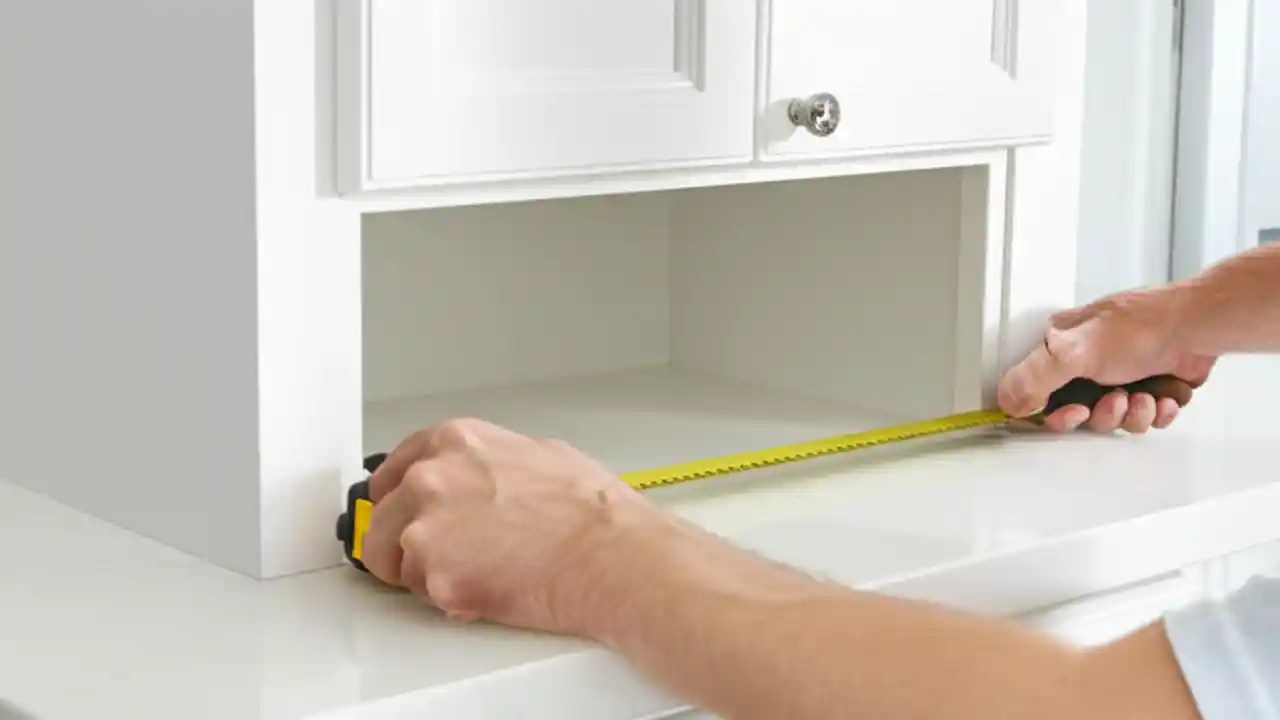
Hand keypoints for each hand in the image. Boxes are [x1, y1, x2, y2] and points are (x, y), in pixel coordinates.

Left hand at [359, 418, 661, 633]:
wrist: (608, 554)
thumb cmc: (590, 511)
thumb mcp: (539, 454)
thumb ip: (489, 463)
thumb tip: (481, 478)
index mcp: (455, 442)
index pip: (392, 470)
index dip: (396, 500)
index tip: (396, 514)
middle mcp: (431, 478)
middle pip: (380, 520)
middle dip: (405, 542)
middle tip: (445, 557)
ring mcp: (427, 528)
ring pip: (396, 562)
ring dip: (426, 573)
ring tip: (480, 571)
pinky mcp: (435, 576)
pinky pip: (424, 595)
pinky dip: (450, 598)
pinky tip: (491, 587)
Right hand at [997, 286, 1215, 432]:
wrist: (1196, 328)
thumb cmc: (1140, 326)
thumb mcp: (1072, 352)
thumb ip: (1033, 378)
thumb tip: (1007, 402)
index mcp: (1061, 350)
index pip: (1040, 395)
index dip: (1057, 414)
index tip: (1072, 412)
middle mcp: (1088, 364)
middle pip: (1080, 413)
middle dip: (1102, 414)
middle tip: (1115, 400)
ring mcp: (1120, 376)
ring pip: (1116, 420)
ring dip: (1133, 414)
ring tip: (1143, 395)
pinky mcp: (1150, 387)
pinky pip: (1146, 418)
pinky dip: (1157, 411)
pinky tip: (1162, 395)